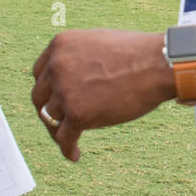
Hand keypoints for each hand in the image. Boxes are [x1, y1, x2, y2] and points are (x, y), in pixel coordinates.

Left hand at [31, 29, 174, 160]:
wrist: (156, 64)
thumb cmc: (135, 52)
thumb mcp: (95, 41)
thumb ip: (76, 57)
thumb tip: (71, 76)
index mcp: (59, 46)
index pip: (39, 73)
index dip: (47, 89)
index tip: (53, 100)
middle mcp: (57, 67)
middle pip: (40, 96)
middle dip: (49, 110)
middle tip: (60, 121)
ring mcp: (65, 91)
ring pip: (51, 118)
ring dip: (58, 130)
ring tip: (70, 139)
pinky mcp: (77, 114)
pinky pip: (64, 137)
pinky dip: (67, 148)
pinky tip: (74, 154)